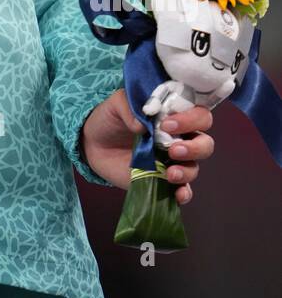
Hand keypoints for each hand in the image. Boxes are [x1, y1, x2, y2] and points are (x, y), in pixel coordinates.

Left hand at [80, 89, 214, 204]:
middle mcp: (179, 138)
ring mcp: (173, 162)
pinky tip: (177, 193)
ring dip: (187, 170)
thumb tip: (142, 125)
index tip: (167, 124)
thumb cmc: (111, 119)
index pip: (199, 114)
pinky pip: (183, 189)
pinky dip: (184, 193)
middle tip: (172, 149)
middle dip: (194, 147)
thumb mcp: (116, 103)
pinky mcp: (163, 180)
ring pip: (195, 167)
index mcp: (173, 116)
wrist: (94, 145)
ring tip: (169, 173)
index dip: (190, 119)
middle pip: (204, 143)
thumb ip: (128, 106)